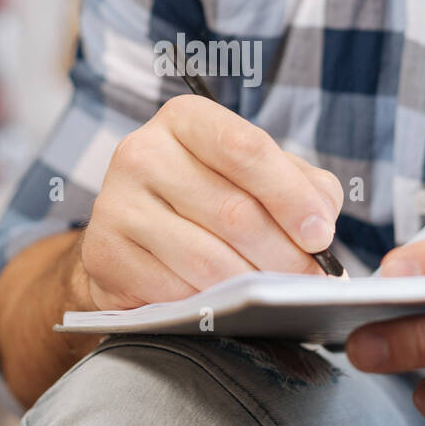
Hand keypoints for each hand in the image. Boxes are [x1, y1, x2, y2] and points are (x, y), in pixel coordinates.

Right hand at [78, 94, 343, 310]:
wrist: (132, 236)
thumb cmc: (207, 198)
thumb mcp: (256, 175)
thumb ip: (301, 185)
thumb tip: (322, 220)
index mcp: (185, 120)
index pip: (246, 148)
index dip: (291, 196)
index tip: (321, 234)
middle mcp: (142, 152)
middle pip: (232, 211)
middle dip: (283, 254)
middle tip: (310, 280)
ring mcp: (115, 203)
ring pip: (206, 258)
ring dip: (253, 287)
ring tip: (278, 297)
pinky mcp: (103, 254)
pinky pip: (173, 291)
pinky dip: (210, 305)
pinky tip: (228, 306)